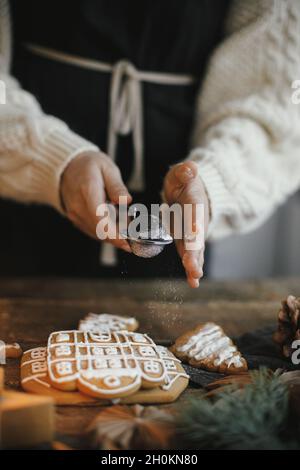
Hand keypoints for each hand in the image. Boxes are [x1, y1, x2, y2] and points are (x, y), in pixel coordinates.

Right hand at [60, 151, 131, 251]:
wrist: (67, 166)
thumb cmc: (88, 165)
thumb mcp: (107, 168)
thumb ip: (117, 186)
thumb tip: (126, 200)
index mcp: (87, 192)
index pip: (100, 221)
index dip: (114, 235)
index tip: (127, 242)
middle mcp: (78, 207)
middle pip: (99, 231)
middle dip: (118, 237)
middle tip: (134, 234)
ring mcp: (75, 215)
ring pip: (97, 234)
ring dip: (114, 234)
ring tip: (127, 224)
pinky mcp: (76, 219)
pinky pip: (92, 230)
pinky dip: (106, 231)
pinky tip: (117, 223)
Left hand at [163, 161, 209, 287]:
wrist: (193, 191)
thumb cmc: (184, 181)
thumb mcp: (183, 173)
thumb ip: (185, 172)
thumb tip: (191, 169)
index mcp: (194, 204)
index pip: (195, 215)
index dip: (194, 225)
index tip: (194, 234)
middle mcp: (197, 222)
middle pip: (196, 239)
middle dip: (194, 254)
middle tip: (193, 268)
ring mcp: (194, 234)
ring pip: (195, 251)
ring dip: (194, 264)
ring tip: (194, 278)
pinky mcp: (187, 241)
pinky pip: (190, 255)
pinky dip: (192, 267)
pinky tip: (193, 282)